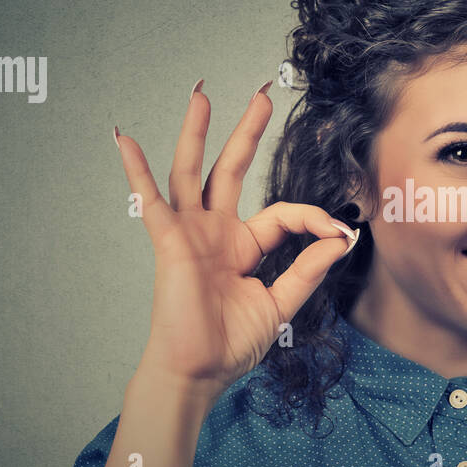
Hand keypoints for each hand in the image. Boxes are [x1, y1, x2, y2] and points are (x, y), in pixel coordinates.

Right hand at [113, 78, 356, 403]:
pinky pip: (149, 201)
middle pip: (231, 170)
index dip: (312, 218)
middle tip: (262, 96)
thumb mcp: (281, 303)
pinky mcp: (169, 243)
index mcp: (244, 246)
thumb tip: (341, 237)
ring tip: (202, 94)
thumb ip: (308, 268)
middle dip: (246, 132)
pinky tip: (125, 140)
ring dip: (196, 133)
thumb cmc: (231, 343)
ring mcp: (190, 233)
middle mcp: (215, 232)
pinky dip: (136, 170)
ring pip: (192, 172)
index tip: (338, 231)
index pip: (281, 213)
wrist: (199, 372)